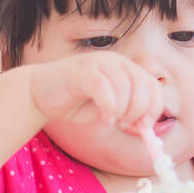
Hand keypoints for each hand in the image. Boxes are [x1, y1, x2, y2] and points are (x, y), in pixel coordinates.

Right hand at [27, 52, 164, 133]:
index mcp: (126, 69)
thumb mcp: (108, 113)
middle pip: (143, 84)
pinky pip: (104, 88)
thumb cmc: (76, 103)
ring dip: (123, 110)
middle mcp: (116, 62)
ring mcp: (99, 63)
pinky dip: (109, 107)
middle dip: (139, 110)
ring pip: (125, 86)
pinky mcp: (82, 70)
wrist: (39, 93)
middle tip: (127, 125)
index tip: (145, 127)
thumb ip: (127, 118)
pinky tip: (103, 119)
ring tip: (110, 120)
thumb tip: (146, 130)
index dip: (154, 107)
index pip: (153, 85)